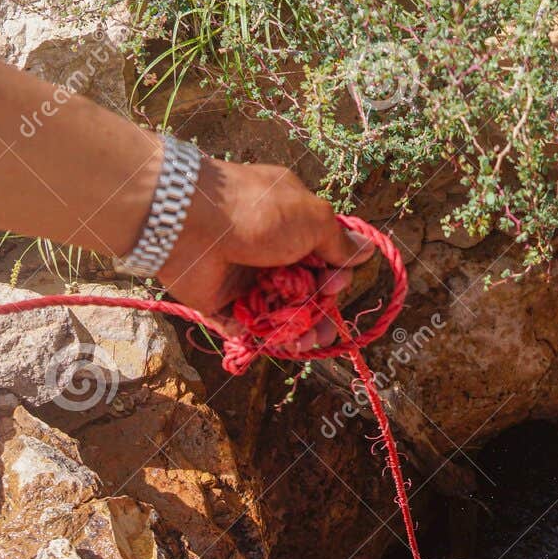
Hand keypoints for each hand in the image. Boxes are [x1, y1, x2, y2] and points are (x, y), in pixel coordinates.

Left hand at [157, 158, 374, 347]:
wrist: (191, 224)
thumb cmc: (258, 213)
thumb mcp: (311, 218)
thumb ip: (338, 241)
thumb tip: (366, 250)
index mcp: (292, 224)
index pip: (323, 257)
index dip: (335, 276)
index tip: (334, 284)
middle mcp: (270, 251)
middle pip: (305, 290)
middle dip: (321, 310)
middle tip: (325, 325)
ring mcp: (246, 277)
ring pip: (281, 312)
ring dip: (299, 330)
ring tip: (307, 343)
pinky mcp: (223, 302)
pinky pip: (250, 326)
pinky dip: (267, 338)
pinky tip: (284, 345)